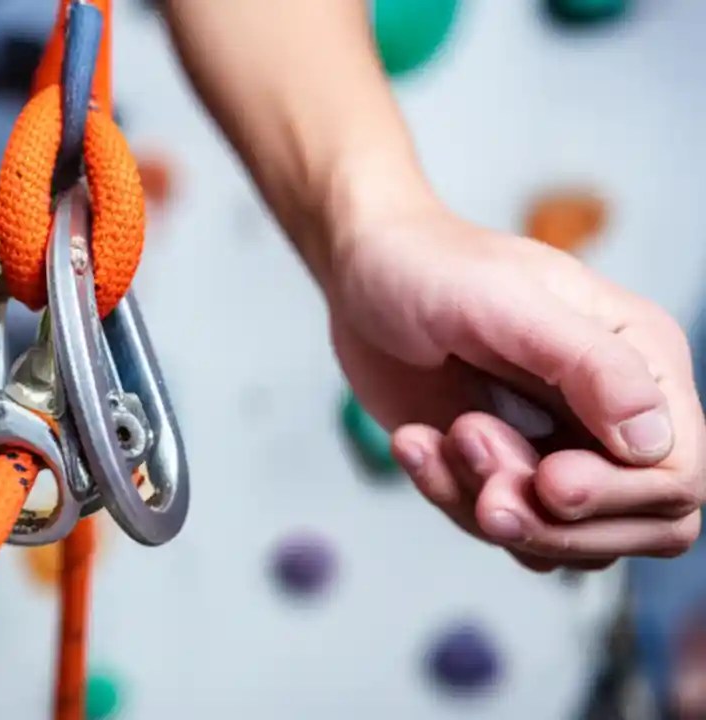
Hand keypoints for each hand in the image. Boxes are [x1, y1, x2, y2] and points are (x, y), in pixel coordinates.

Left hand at [327, 200, 704, 570]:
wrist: (364, 274)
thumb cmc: (433, 267)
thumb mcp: (508, 303)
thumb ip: (590, 365)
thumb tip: (653, 441)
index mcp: (642, 361)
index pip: (676, 475)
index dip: (618, 496)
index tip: (547, 479)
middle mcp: (612, 415)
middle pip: (633, 528)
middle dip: (550, 518)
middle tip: (472, 449)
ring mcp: (558, 449)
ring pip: (560, 540)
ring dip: (486, 502)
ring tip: (440, 433)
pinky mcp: (501, 472)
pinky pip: (495, 528)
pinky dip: (447, 496)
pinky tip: (414, 441)